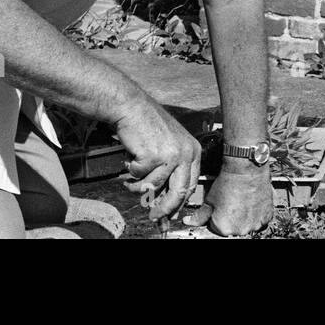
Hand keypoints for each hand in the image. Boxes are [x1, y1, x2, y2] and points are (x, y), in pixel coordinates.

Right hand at [114, 96, 200, 221]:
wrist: (131, 107)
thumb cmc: (146, 127)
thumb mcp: (167, 147)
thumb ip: (169, 173)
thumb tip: (163, 204)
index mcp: (193, 151)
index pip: (190, 185)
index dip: (179, 203)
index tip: (169, 215)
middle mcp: (186, 153)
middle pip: (178, 192)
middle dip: (165, 209)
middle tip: (153, 217)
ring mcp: (171, 155)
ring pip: (153, 186)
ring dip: (138, 185)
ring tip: (130, 176)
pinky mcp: (153, 156)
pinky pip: (139, 176)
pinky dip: (131, 170)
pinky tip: (130, 157)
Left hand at [182, 162, 273, 235]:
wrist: (246, 168)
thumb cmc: (228, 182)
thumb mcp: (209, 199)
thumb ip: (199, 215)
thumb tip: (189, 221)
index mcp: (223, 228)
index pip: (216, 229)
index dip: (216, 218)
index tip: (220, 208)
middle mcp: (240, 230)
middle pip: (233, 229)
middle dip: (231, 219)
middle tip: (232, 203)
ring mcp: (255, 224)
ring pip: (247, 225)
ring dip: (244, 217)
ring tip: (242, 201)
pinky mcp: (267, 216)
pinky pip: (261, 221)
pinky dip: (257, 214)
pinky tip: (252, 203)